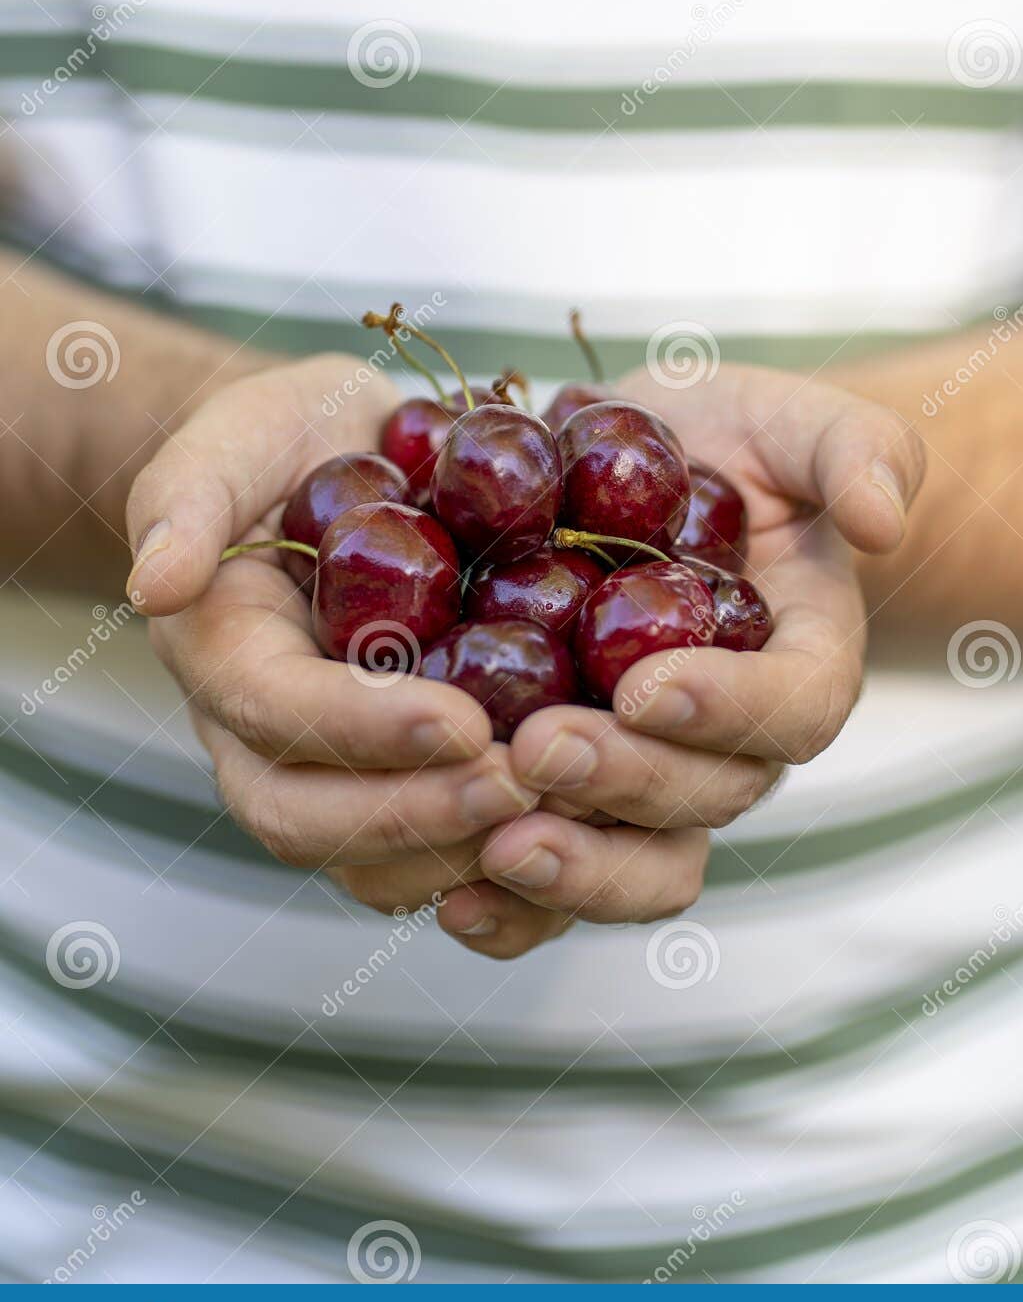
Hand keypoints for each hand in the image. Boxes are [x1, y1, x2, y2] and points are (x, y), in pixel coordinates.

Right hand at [126, 354, 539, 898]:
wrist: (345, 462)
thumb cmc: (289, 441)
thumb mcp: (236, 436)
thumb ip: (187, 497)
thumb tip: (156, 585)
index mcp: (224, 655)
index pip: (274, 714)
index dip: (358, 728)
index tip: (461, 720)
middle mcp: (268, 737)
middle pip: (309, 820)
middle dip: (415, 815)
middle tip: (525, 782)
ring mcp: (338, 771)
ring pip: (373, 865)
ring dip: (466, 852)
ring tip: (565, 811)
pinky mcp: (407, 781)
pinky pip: (440, 856)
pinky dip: (507, 864)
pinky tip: (588, 827)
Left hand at [458, 362, 924, 931]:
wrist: (624, 472)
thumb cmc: (724, 441)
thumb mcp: (791, 420)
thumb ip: (855, 449)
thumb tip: (882, 522)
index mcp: (801, 661)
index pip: (797, 709)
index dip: (732, 711)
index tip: (649, 687)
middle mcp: (732, 741)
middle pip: (706, 799)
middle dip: (628, 783)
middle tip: (542, 749)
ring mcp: (652, 776)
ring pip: (638, 859)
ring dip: (571, 866)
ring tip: (491, 845)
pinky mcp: (575, 794)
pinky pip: (559, 872)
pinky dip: (512, 907)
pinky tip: (446, 896)